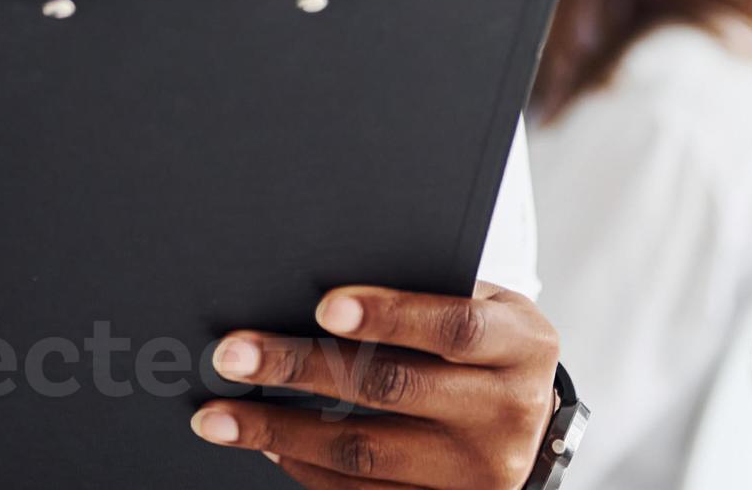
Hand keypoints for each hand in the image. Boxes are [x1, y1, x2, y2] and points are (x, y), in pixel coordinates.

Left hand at [191, 281, 562, 487]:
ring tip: (218, 415)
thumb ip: (431, 293)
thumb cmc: (491, 346)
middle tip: (233, 355)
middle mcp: (506, 415)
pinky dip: (305, 468)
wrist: (533, 428)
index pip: (453, 329)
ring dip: (280, 432)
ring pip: (365, 453)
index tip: (323, 305)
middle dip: (303, 369)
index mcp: (523, 348)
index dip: (390, 315)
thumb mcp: (489, 309)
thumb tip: (322, 281)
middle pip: (394, 389)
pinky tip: (264, 444)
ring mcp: (475, 475)